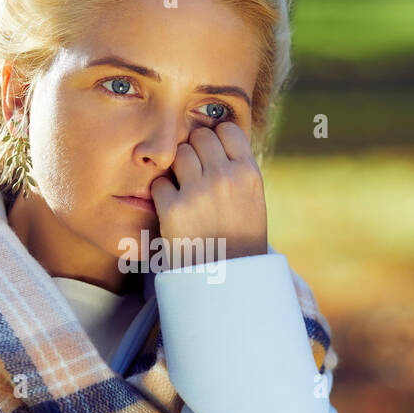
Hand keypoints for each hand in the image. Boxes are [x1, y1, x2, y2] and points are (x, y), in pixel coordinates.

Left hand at [149, 121, 267, 263]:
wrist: (228, 283)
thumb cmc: (240, 241)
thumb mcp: (253, 201)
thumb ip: (237, 170)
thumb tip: (216, 138)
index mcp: (249, 174)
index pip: (226, 129)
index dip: (216, 139)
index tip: (213, 157)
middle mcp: (226, 178)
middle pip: (199, 137)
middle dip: (195, 152)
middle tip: (195, 176)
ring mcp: (199, 192)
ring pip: (179, 154)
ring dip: (177, 170)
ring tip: (185, 192)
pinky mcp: (174, 210)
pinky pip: (160, 182)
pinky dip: (162, 194)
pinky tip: (173, 209)